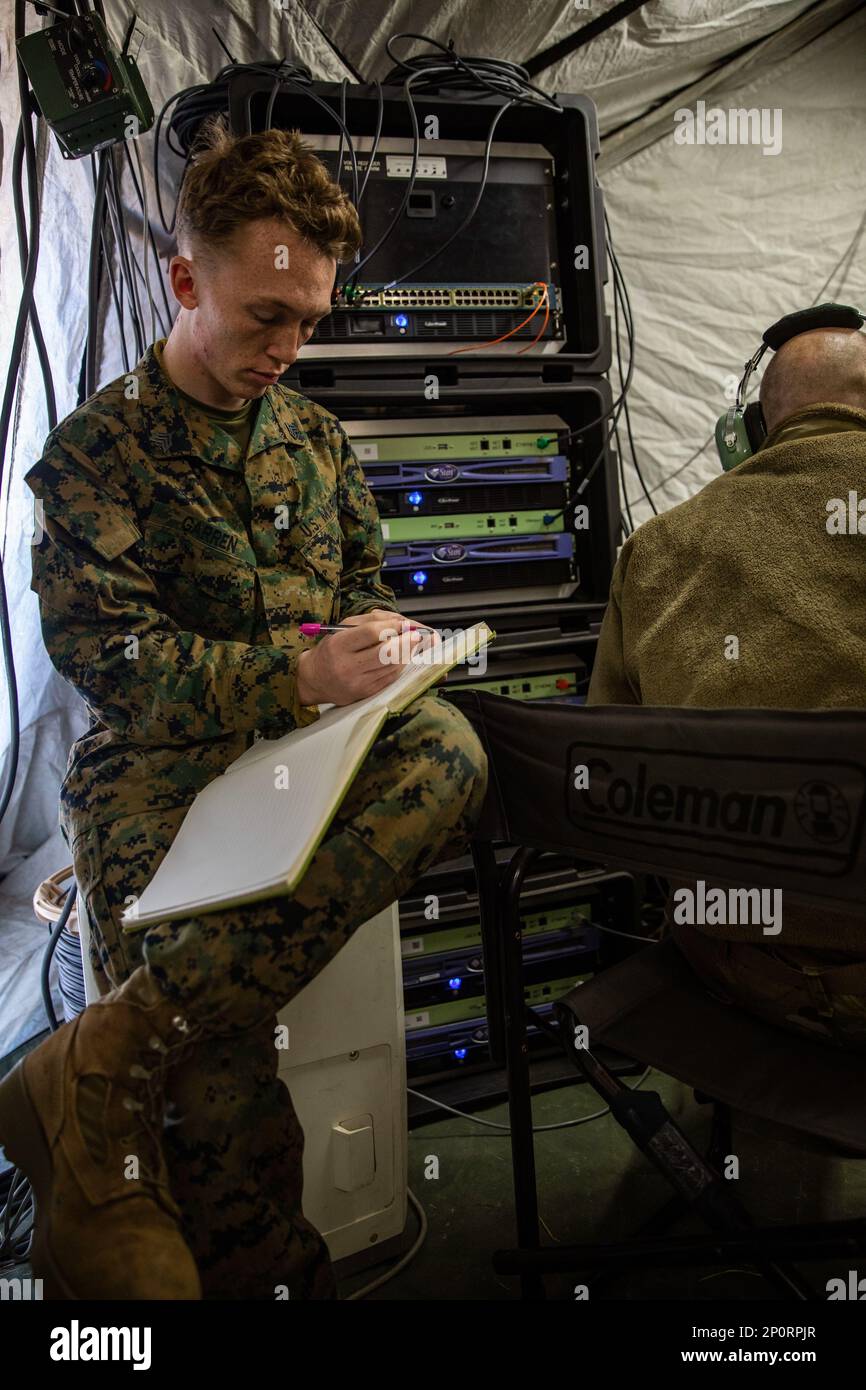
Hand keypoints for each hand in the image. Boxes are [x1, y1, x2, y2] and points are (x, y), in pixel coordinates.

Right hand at [296, 610, 422, 705]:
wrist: (315, 679)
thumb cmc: (331, 650)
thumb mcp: (343, 628)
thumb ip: (371, 621)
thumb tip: (402, 622)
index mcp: (338, 645)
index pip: (371, 633)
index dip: (392, 627)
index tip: (404, 623)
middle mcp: (346, 666)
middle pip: (386, 653)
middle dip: (407, 642)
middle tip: (418, 635)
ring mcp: (357, 682)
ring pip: (392, 666)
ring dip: (407, 653)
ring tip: (411, 644)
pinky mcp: (366, 693)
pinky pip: (391, 677)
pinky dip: (400, 665)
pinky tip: (402, 657)